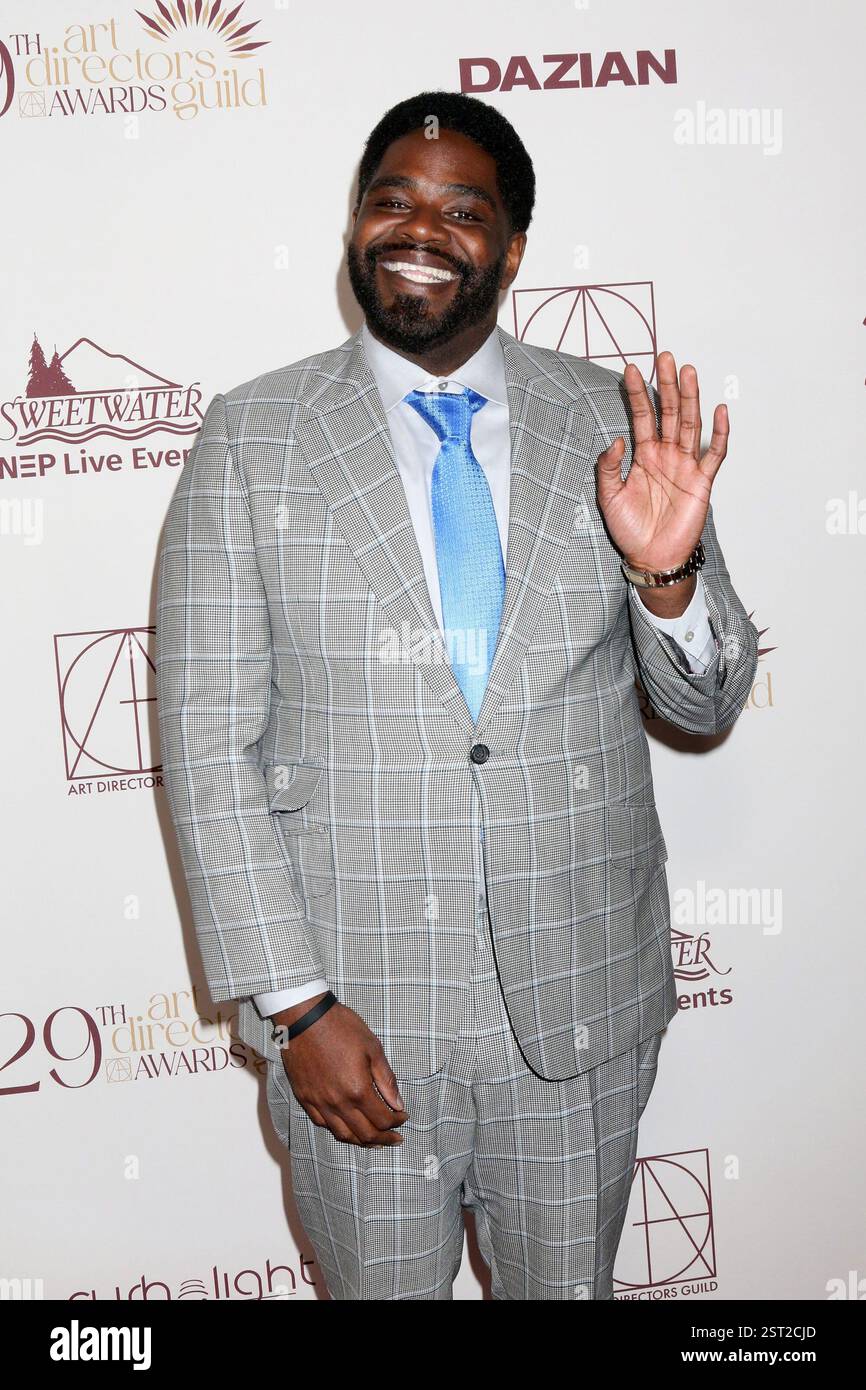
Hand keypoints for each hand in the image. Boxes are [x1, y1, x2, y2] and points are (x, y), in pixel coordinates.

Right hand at [275, 995, 407, 1146]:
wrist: (305, 1018)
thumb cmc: (341, 1027)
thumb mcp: (372, 1048)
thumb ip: (386, 1080)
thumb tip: (398, 1104)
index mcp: (358, 1090)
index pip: (382, 1120)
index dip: (397, 1123)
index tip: (403, 1117)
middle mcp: (338, 1102)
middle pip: (364, 1134)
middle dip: (384, 1139)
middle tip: (395, 1138)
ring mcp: (319, 1103)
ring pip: (343, 1134)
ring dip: (362, 1141)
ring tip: (374, 1140)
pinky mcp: (305, 1098)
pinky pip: (322, 1124)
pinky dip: (338, 1130)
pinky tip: (347, 1127)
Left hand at [595, 351, 728, 573]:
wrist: (651, 558)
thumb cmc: (630, 530)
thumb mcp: (608, 497)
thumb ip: (608, 467)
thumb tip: (615, 439)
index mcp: (643, 455)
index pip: (642, 416)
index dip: (637, 393)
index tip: (630, 369)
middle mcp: (666, 454)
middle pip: (669, 411)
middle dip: (667, 384)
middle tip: (665, 356)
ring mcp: (685, 465)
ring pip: (691, 424)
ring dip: (690, 398)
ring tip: (688, 371)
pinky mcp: (702, 480)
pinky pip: (715, 453)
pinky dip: (720, 432)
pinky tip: (720, 410)